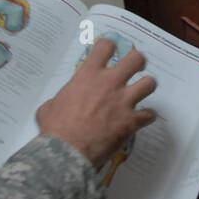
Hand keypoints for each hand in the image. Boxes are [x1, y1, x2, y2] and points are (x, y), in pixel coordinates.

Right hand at [36, 38, 156, 168]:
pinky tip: (141, 120)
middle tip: (136, 67)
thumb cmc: (55, 129)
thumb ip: (60, 100)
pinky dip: (147, 117)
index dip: (110, 46)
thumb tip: (58, 105)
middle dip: (138, 61)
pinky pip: (149, 115)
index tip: (111, 50)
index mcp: (88, 76)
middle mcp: (110, 83)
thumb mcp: (49, 107)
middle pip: (136, 59)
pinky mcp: (132, 121)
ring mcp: (123, 101)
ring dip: (146, 87)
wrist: (68, 152)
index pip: (106, 46)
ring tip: (141, 92)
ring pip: (149, 83)